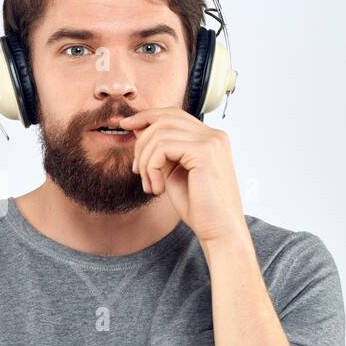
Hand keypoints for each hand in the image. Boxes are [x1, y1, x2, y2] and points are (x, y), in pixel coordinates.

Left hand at [116, 107, 247, 247]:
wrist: (220, 231)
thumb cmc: (200, 207)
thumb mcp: (173, 172)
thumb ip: (161, 150)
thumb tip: (138, 129)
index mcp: (210, 138)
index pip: (173, 114)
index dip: (146, 117)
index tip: (125, 126)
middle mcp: (214, 135)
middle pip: (164, 119)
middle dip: (140, 142)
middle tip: (136, 170)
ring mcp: (211, 141)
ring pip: (159, 134)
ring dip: (145, 161)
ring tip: (150, 185)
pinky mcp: (205, 152)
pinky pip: (162, 148)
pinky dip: (151, 168)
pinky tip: (158, 188)